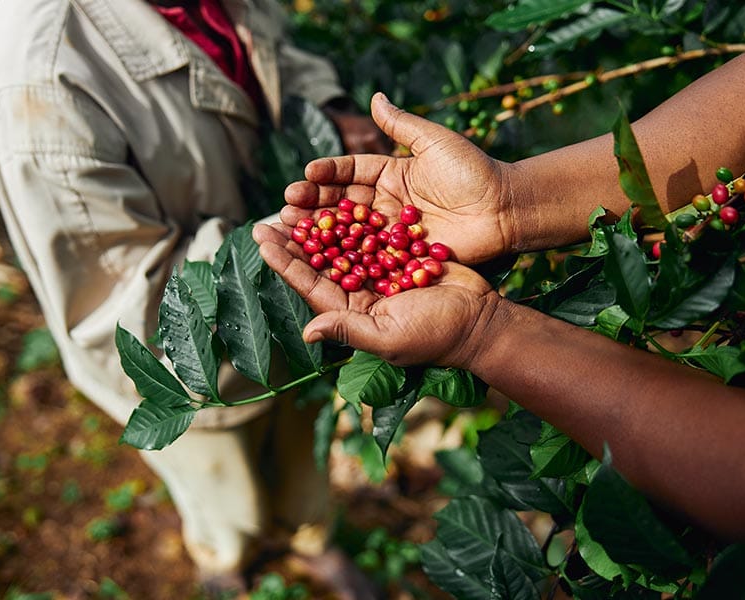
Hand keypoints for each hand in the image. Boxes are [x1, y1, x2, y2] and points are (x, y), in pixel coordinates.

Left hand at [253, 222, 500, 367]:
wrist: (482, 319)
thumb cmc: (436, 335)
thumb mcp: (389, 337)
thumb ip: (348, 330)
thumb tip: (308, 333)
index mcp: (351, 312)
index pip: (310, 284)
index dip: (285, 261)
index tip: (262, 238)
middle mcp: (360, 292)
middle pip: (320, 261)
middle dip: (296, 239)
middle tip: (272, 213)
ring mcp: (380, 273)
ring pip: (342, 243)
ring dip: (321, 223)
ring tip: (298, 201)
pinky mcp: (400, 256)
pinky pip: (371, 233)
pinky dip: (354, 217)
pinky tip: (338, 197)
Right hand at [286, 92, 515, 264]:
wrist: (505, 209)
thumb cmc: (474, 171)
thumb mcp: (436, 142)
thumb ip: (402, 125)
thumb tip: (375, 96)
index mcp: (391, 173)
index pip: (351, 172)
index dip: (327, 173)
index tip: (306, 173)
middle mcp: (387, 203)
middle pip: (342, 203)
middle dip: (313, 204)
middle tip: (287, 205)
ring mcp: (391, 232)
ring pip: (349, 231)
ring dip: (320, 231)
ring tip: (292, 228)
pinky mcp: (401, 256)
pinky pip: (369, 256)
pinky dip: (344, 257)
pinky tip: (320, 258)